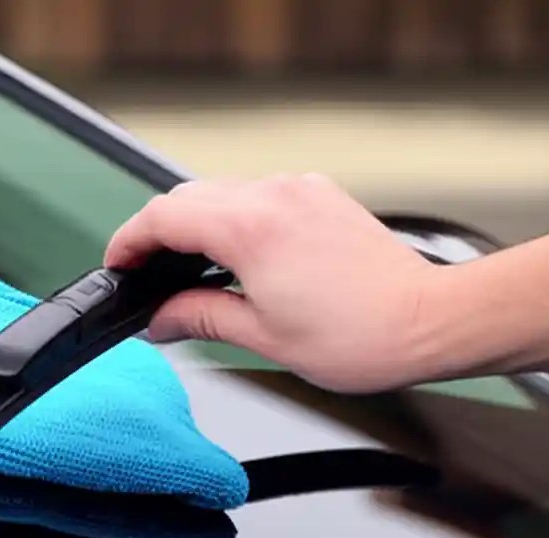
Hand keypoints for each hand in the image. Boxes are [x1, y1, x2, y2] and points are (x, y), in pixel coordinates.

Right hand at [105, 175, 446, 392]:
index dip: (129, 241)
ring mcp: (299, 190)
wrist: (429, 322)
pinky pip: (257, 196)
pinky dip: (233, 219)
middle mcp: (273, 196)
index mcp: (249, 229)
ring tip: (189, 271)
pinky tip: (237, 258)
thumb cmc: (361, 336)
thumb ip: (197, 318)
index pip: (162, 217)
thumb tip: (159, 321)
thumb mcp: (261, 336)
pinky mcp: (319, 195)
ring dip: (196, 225)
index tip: (118, 265)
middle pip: (186, 198)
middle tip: (145, 274)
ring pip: (221, 193)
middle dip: (157, 233)